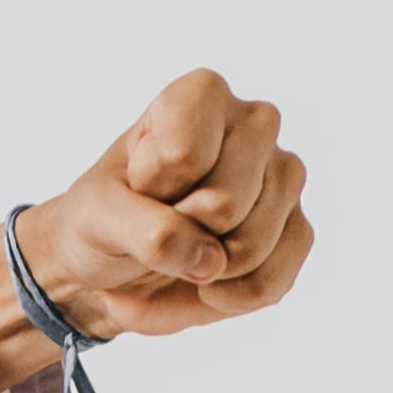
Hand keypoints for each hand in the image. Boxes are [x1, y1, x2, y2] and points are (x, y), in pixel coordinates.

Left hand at [0, 67, 311, 392]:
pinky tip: (209, 278)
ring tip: (186, 247)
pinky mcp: (297, 232)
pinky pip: (270, 282)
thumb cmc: (106, 218)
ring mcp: (284, 178)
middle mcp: (255, 125)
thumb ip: (143, 228)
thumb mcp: (95, 214)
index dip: (150, 190)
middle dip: (181, 232)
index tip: (138, 184)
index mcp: (203, 95)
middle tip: (163, 219)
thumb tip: (211, 261)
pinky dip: (227, 297)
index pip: (183, 157)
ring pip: (250, 247)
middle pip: (224, 205)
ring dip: (202, 269)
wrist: (115, 263)